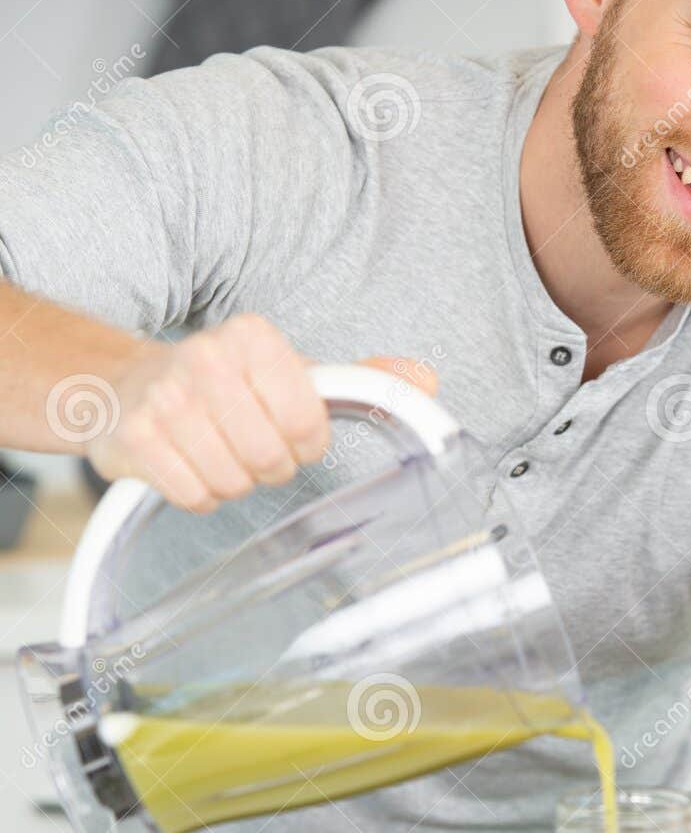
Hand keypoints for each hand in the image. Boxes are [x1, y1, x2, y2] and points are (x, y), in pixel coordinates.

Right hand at [90, 314, 436, 511]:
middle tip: (250, 447)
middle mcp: (205, 359)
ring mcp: (164, 398)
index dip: (306, 443)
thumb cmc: (222, 385)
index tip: (290, 433)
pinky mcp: (134, 437)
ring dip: (233, 481)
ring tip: (216, 451)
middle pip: (270, 457)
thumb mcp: (289, 371)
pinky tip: (188, 464)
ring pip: (232, 481)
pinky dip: (198, 493)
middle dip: (268, 466)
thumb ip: (357, 379)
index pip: (309, 420)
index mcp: (252, 337)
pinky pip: (194, 495)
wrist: (124, 387)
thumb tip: (424, 380)